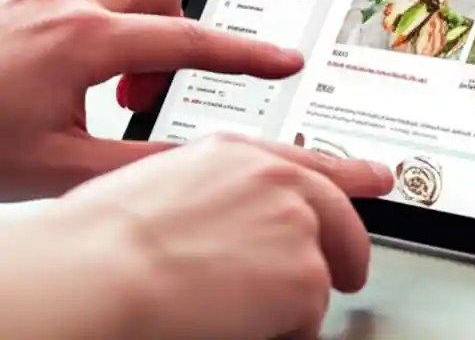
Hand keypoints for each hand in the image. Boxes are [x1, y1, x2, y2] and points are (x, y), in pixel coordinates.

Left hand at [0, 0, 303, 199]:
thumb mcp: (60, 169)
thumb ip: (144, 161)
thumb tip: (205, 159)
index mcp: (83, 41)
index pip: (192, 43)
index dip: (248, 55)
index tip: (283, 60)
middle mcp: (67, 0)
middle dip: (179, 43)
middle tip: (143, 97)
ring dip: (146, 18)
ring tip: (116, 74)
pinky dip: (112, 4)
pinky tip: (89, 50)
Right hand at [0, 135, 392, 339]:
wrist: (98, 275)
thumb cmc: (96, 244)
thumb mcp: (157, 187)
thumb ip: (212, 195)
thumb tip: (225, 222)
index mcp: (233, 154)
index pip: (305, 165)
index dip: (348, 175)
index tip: (376, 178)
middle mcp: (275, 180)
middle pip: (336, 216)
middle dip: (348, 250)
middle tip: (353, 276)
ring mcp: (298, 226)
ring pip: (316, 276)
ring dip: (288, 301)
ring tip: (234, 313)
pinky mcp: (308, 276)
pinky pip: (307, 321)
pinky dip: (281, 333)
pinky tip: (239, 328)